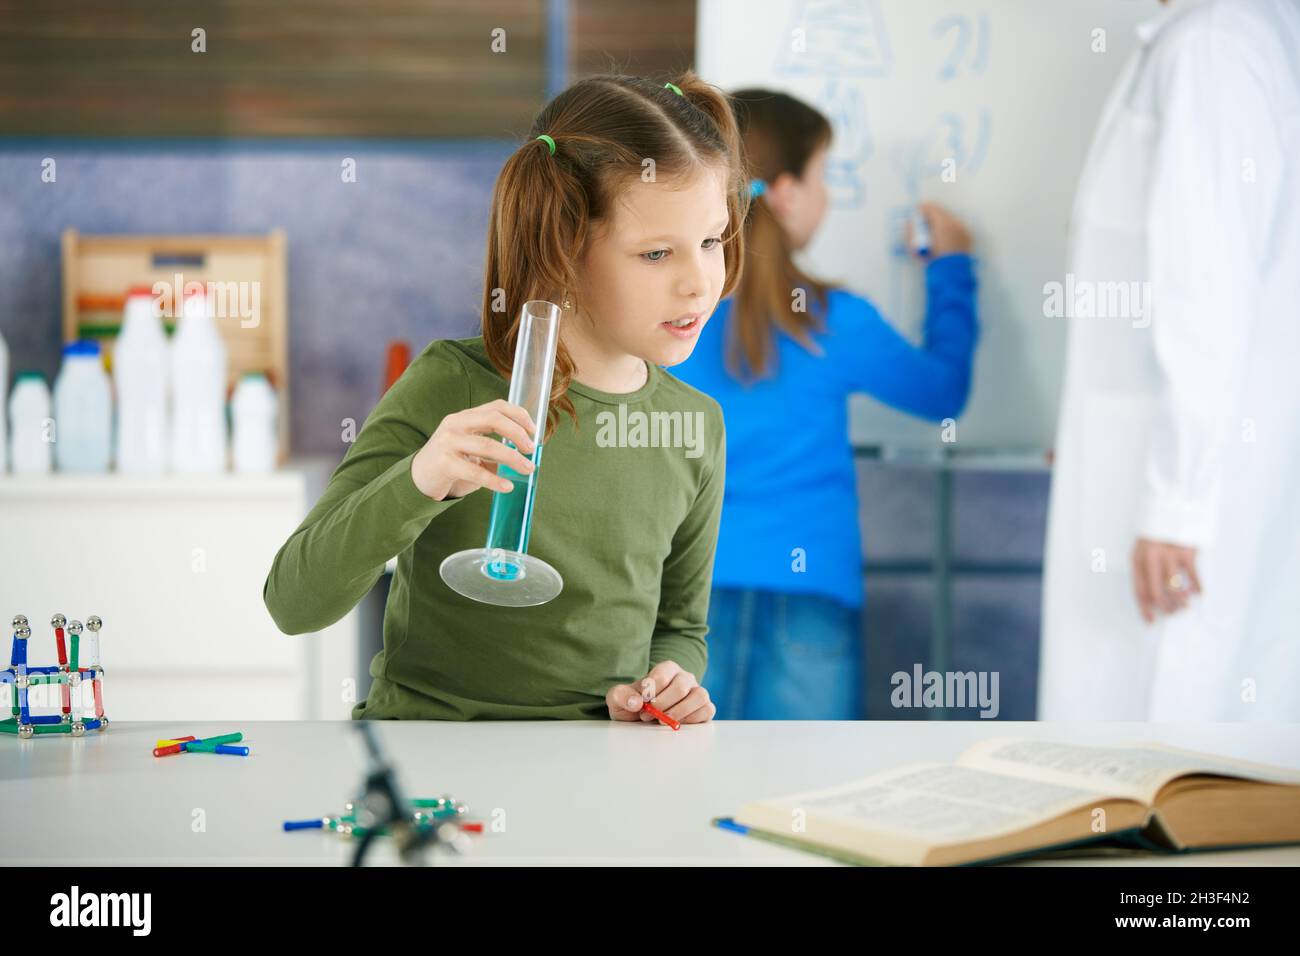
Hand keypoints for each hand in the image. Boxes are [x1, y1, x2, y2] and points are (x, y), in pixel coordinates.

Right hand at [411, 398, 536, 500]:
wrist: (417, 479)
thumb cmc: (451, 463)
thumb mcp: (470, 447)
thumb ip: (493, 443)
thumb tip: (526, 452)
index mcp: (465, 417)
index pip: (497, 406)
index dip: (519, 415)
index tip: (534, 431)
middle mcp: (455, 424)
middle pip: (494, 419)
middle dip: (518, 433)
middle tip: (531, 450)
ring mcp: (448, 442)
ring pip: (488, 446)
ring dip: (513, 458)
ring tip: (528, 469)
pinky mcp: (444, 463)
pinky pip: (475, 471)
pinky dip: (495, 480)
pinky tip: (508, 486)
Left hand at [605, 660, 715, 724]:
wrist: (642, 719)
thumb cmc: (633, 704)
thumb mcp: (618, 699)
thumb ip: (621, 695)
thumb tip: (636, 702)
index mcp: (667, 669)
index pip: (664, 673)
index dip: (652, 690)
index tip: (643, 703)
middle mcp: (685, 678)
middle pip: (681, 686)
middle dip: (663, 703)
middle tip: (648, 715)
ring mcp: (697, 692)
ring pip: (699, 695)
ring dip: (679, 711)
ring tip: (663, 721)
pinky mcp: (704, 708)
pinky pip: (707, 710)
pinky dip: (693, 719)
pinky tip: (677, 724)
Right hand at [909, 201, 971, 257]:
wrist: (950, 275)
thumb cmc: (932, 262)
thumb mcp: (915, 247)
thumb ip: (911, 232)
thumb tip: (909, 222)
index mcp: (943, 224)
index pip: (931, 207)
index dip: (922, 208)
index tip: (916, 211)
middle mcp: (955, 223)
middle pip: (941, 211)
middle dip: (931, 215)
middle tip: (923, 222)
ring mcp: (963, 229)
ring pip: (949, 218)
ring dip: (940, 222)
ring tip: (933, 232)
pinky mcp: (967, 236)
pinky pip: (956, 227)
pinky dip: (948, 229)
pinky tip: (943, 238)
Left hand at [1131, 537, 1201, 623]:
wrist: (1172, 509)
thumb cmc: (1157, 533)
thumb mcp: (1144, 549)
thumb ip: (1146, 570)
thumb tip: (1154, 597)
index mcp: (1137, 559)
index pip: (1139, 590)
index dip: (1144, 608)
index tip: (1151, 620)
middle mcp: (1150, 559)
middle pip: (1156, 593)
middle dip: (1165, 607)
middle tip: (1174, 612)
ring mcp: (1168, 556)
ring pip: (1173, 588)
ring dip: (1181, 601)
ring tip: (1185, 604)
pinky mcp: (1186, 552)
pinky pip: (1192, 577)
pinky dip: (1197, 588)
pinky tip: (1198, 592)